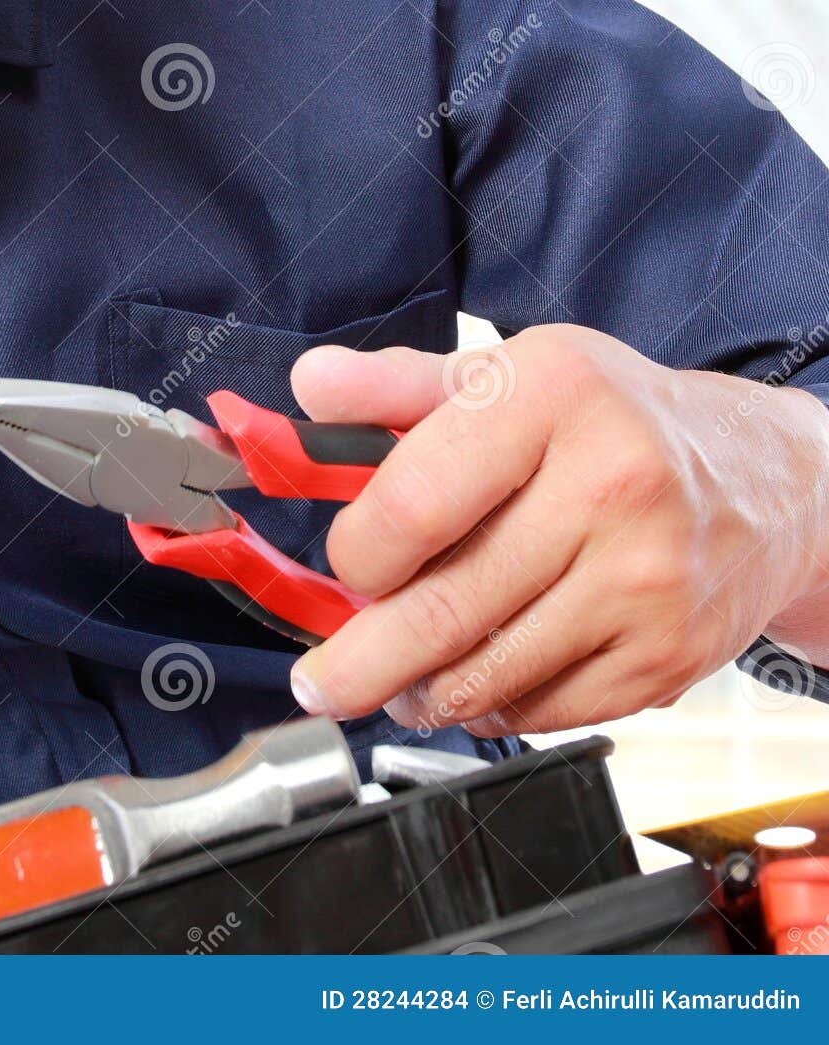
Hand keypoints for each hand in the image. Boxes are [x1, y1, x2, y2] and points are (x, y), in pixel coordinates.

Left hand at [284, 325, 828, 734]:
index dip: (358, 551)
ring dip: (418, 692)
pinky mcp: (668, 657)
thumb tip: (312, 384)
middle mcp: (609, 487)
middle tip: (319, 682)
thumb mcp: (509, 371)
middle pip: (445, 607)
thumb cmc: (614, 420)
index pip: (415, 504)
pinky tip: (472, 684)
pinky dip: (491, 710)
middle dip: (360, 660)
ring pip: (490, 674)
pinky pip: (546, 709)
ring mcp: (645, 582)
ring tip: (390, 683)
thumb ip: (396, 384)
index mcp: (551, 398)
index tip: (348, 563)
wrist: (769, 482)